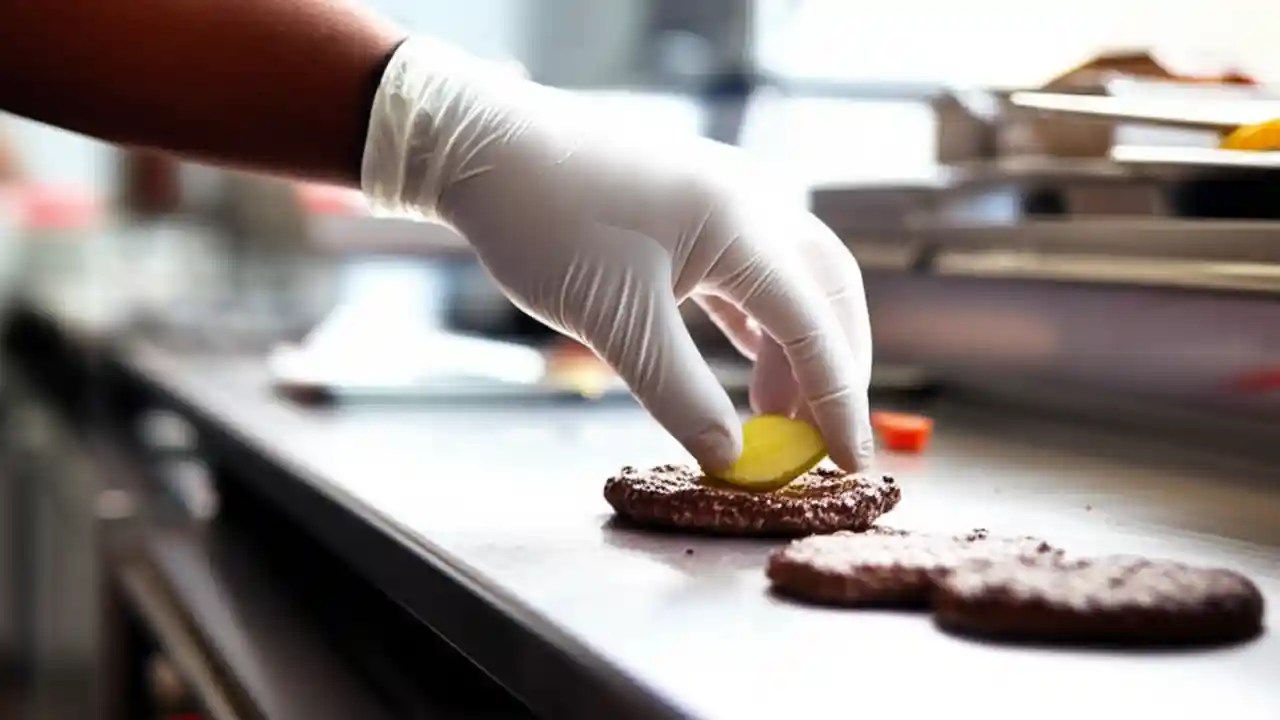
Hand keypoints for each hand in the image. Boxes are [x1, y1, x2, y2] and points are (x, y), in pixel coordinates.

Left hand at [362, 39, 873, 471]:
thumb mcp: (615, 321)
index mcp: (743, 224)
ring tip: (775, 416)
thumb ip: (679, 393)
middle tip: (817, 438)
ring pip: (794, 281)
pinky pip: (754, 273)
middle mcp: (753, 202)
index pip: (813, 324)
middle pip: (828, 292)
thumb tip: (732, 458)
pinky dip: (763, 323)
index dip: (837, 400)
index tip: (851, 462)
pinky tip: (752, 361)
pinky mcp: (697, 210)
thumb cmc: (547, 224)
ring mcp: (726, 201)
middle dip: (834, 368)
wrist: (488, 148)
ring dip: (797, 347)